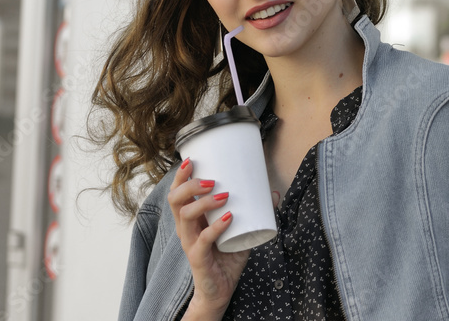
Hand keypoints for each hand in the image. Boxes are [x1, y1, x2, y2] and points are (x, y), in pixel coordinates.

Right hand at [168, 159, 250, 316]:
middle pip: (175, 200)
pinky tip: (229, 218)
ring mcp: (190, 243)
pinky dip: (216, 227)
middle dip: (190, 185)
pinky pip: (203, 240)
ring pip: (185, 217)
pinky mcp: (198, 258)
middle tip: (211, 180)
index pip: (178, 193)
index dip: (181, 176)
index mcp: (191, 218)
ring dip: (204, 202)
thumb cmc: (226, 254)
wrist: (221, 288)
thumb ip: (254, 211)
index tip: (191, 160)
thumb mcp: (240, 229)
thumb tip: (273, 192)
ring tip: (224, 194)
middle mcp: (186, 228)